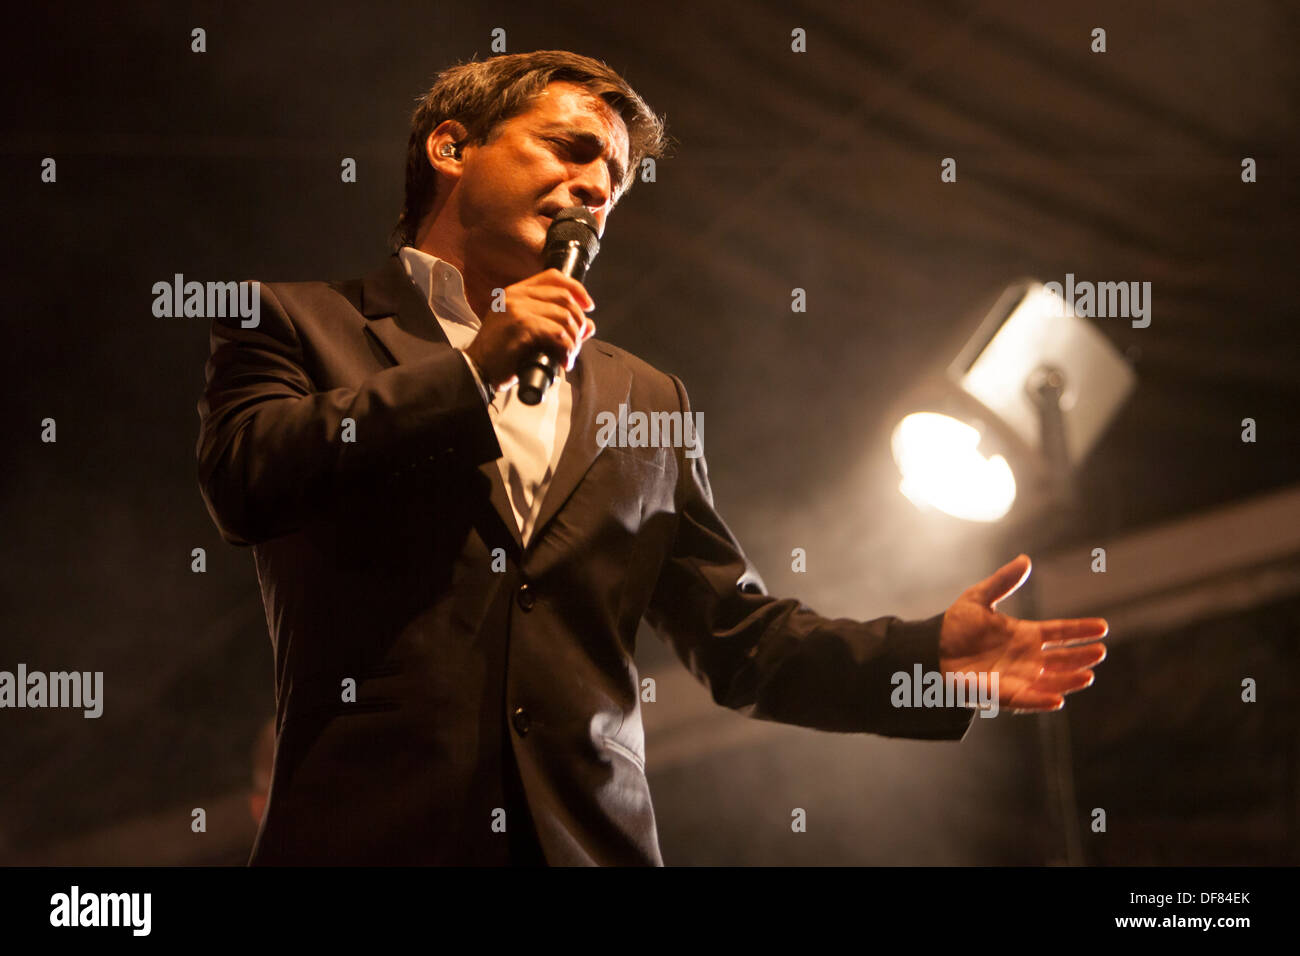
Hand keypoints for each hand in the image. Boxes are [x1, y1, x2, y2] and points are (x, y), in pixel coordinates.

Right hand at [464, 268, 596, 390]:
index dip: (577, 289)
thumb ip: (557, 325)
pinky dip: (566, 348)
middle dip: (579, 321)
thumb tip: (588, 326)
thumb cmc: (500, 354)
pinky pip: (557, 332)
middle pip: (564, 296)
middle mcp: (516, 295)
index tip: (588, 306)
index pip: (554, 277)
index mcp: (516, 292)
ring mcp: (517, 308)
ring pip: (564, 315)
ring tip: (569, 355)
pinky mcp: (520, 325)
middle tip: (577, 341)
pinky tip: (563, 360)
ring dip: (573, 339)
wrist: (477, 370)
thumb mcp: (529, 333)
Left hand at [938, 554, 1106, 713]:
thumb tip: (1025, 559)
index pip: (1059, 632)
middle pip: (1061, 658)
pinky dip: (1042, 700)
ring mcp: (1017, 676)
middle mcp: (1026, 657)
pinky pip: (1027, 699)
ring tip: (1088, 675)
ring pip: (1051, 680)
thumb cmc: (954, 625)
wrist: (929, 649)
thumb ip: (1003, 582)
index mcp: (1024, 635)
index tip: (1102, 627)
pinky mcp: (1002, 694)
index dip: (1080, 630)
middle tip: (1100, 651)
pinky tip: (1059, 699)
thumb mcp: (979, 598)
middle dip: (1081, 656)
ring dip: (1069, 679)